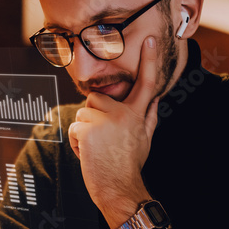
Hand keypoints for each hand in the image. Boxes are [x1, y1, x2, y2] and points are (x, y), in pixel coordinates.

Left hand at [68, 36, 160, 227]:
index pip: (146, 83)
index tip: (150, 39)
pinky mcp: (90, 129)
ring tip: (96, 148)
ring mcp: (107, 120)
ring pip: (82, 112)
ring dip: (84, 130)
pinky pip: (74, 127)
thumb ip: (148, 117)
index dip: (149, 60)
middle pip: (96, 97)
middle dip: (92, 116)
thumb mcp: (145, 139)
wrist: (119, 188)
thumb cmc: (130, 165)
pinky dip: (77, 142)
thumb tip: (153, 100)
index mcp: (138, 113)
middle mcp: (124, 113)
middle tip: (102, 139)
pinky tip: (89, 154)